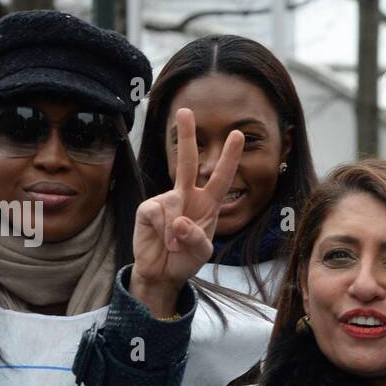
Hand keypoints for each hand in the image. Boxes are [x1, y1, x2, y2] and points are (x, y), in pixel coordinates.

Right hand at [130, 108, 244, 312]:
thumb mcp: (202, 253)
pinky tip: (163, 241)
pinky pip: (157, 213)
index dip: (230, 157)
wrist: (162, 274)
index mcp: (207, 203)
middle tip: (185, 111)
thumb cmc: (185, 259)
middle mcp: (186, 196)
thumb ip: (196, 238)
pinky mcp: (147, 210)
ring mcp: (165, 201)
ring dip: (175, 229)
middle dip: (185, 136)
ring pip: (172, 203)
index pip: (221, 177)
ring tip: (173, 244)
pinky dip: (163, 230)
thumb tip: (179, 222)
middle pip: (186, 161)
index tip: (237, 134)